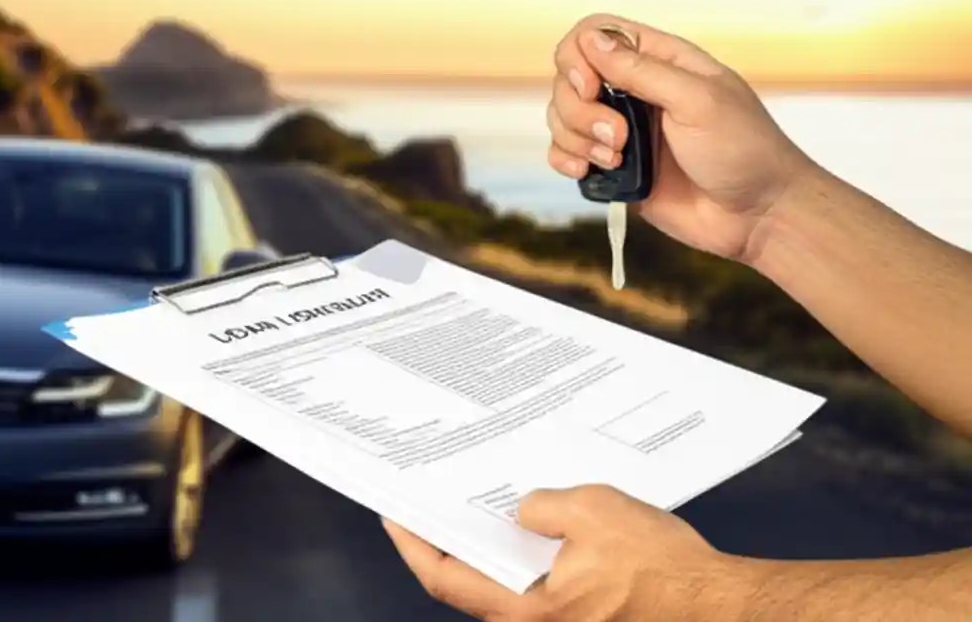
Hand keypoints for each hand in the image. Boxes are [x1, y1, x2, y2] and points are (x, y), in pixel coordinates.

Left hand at [383, 484, 753, 620]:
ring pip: (505, 586)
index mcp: (526, 610)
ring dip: (491, 548)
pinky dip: (526, 557)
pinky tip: (534, 523)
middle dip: (450, 541)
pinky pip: (537, 588)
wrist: (718, 606)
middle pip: (470, 585)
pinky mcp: (580, 618)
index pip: (446, 579)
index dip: (414, 545)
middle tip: (431, 502)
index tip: (394, 515)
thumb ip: (543, 508)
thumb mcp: (593, 511)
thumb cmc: (661, 568)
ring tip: (479, 503)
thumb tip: (522, 511)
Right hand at [546, 14, 818, 262]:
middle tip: (618, 137)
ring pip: (563, 117)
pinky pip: (566, 154)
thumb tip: (589, 40)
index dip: (578, 58)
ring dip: (577, 138)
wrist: (757, 214)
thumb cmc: (743, 149)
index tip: (591, 88)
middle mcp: (635, 91)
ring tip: (615, 160)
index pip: (594, 34)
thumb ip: (641, 70)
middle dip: (579, 109)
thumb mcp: (698, 100)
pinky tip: (589, 172)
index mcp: (659, 61)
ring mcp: (621, 130)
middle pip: (569, 78)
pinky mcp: (613, 168)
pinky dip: (566, 161)